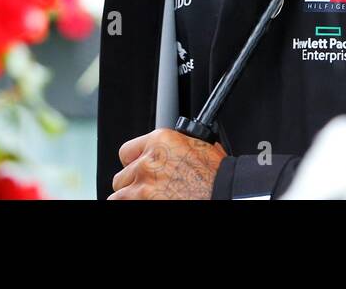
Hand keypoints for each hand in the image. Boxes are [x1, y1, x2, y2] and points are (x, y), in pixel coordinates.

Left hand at [109, 128, 225, 199]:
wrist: (226, 193)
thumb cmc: (218, 175)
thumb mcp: (197, 148)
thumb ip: (175, 148)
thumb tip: (168, 153)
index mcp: (161, 141)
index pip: (127, 152)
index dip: (134, 164)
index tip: (139, 171)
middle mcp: (148, 161)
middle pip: (122, 176)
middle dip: (134, 184)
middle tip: (150, 190)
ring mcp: (143, 186)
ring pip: (120, 195)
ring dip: (132, 198)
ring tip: (149, 199)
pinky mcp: (142, 202)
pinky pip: (124, 205)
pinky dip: (135, 205)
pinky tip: (148, 203)